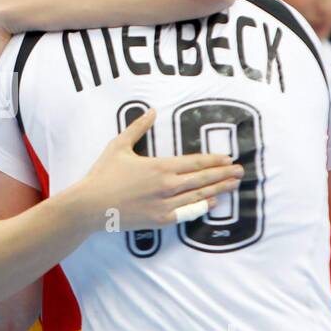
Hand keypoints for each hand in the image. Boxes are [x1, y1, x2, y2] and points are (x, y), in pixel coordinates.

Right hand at [73, 109, 243, 230]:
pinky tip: (212, 203)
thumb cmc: (103, 174)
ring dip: (218, 189)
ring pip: (199, 196)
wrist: (90, 206)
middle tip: (240, 171)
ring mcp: (165, 205)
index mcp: (160, 166)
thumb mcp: (118, 146)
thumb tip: (151, 110)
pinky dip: (202, 207)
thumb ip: (138, 127)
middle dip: (224, 174)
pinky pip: (187, 213)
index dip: (214, 160)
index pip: (195, 162)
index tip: (228, 158)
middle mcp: (167, 186)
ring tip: (233, 186)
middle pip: (203, 178)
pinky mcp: (160, 220)